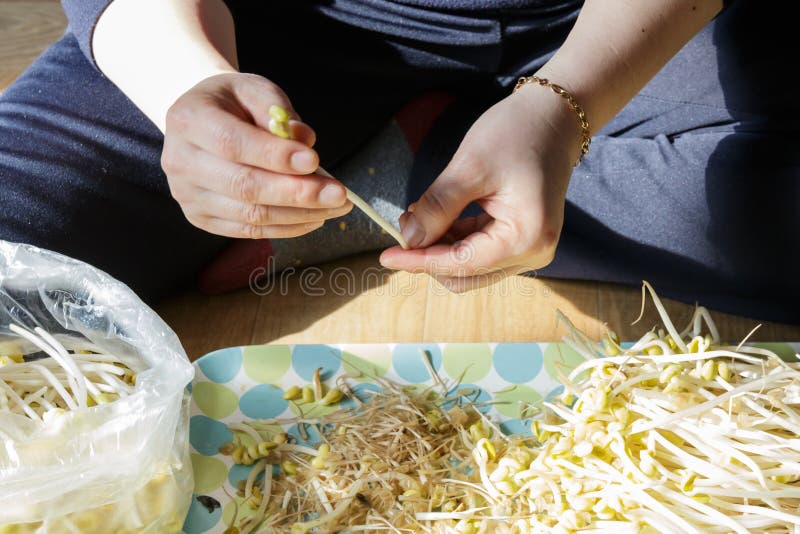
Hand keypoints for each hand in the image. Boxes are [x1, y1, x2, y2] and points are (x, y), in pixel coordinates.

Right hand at [161, 72, 351, 238]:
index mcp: (189, 120)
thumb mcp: (255, 89)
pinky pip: (249, 230)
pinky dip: (287, 227)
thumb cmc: (233, 103)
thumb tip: (304, 141)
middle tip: (338, 195)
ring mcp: (188, 195)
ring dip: (299, 214)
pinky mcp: (202, 218)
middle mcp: (180, 161)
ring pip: (250, 214)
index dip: (275, 156)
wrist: (202, 121)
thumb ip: (278, 111)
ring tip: (335, 207)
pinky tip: (314, 217)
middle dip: (297, 193)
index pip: (232, 143)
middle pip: (243, 186)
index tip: (315, 161)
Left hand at [379, 84, 580, 290]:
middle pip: (465, 275)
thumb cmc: (517, 133)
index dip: (420, 261)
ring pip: (470, 267)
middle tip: (404, 225)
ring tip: (419, 213)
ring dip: (440, 248)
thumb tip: (409, 240)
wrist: (553, 117)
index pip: (462, 264)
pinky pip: (480, 253)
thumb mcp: (470, 167)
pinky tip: (438, 217)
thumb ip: (438, 207)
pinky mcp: (522, 241)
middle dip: (429, 255)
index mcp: (526, 237)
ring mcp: (529, 249)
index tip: (385, 256)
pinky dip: (454, 240)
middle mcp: (533, 253)